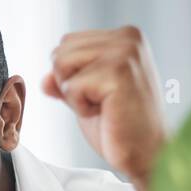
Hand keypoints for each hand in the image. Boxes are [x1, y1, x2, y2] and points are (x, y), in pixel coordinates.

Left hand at [41, 27, 165, 190]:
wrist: (146, 155)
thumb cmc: (121, 128)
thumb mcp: (86, 98)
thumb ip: (67, 82)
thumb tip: (44, 80)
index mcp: (124, 36)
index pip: (67, 43)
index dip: (72, 76)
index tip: (101, 94)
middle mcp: (127, 38)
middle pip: (61, 51)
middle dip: (70, 84)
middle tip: (102, 103)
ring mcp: (125, 52)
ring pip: (61, 64)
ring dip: (75, 95)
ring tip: (104, 106)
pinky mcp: (119, 72)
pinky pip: (71, 87)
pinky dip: (81, 107)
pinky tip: (107, 112)